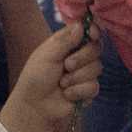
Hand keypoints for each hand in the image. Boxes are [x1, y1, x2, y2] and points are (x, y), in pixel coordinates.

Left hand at [0, 17, 99, 131]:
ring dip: (76, 78)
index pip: (87, 30)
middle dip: (81, 58)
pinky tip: (67, 94)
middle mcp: (78, 55)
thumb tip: (81, 26)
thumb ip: (65, 40)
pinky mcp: (88, 90)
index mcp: (67, 43)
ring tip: (62, 84)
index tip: (92, 34)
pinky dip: (78, 91)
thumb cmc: (36, 78)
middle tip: (66, 66)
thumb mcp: (47, 54)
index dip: (93, 31)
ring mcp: (85, 73)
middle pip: (96, 48)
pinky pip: (94, 86)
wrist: (35, 106)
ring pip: (97, 68)